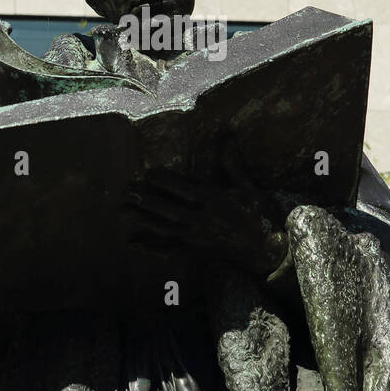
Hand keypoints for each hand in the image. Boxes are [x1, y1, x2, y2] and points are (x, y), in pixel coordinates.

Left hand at [121, 143, 287, 279]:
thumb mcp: (249, 189)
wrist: (264, 251)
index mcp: (214, 202)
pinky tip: (134, 242)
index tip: (149, 172)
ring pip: (165, 228)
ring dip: (144, 220)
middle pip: (169, 210)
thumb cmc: (257, 217)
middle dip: (147, 200)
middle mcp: (202, 220)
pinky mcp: (194, 251)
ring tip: (125, 211)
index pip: (185, 190)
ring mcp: (196, 238)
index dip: (165, 181)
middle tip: (127, 191)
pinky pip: (169, 249)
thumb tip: (227, 139)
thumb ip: (233, 166)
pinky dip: (151, 247)